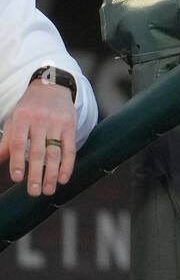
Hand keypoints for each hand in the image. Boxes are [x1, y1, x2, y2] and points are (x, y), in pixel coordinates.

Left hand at [0, 79, 76, 195]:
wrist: (53, 87)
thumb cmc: (30, 108)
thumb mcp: (15, 120)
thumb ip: (7, 141)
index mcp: (22, 118)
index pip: (18, 143)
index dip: (18, 162)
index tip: (17, 178)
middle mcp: (40, 120)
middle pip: (37, 152)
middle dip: (36, 174)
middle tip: (34, 192)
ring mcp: (57, 123)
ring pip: (54, 153)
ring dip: (51, 173)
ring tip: (48, 190)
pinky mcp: (71, 126)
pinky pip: (70, 148)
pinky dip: (67, 165)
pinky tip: (63, 178)